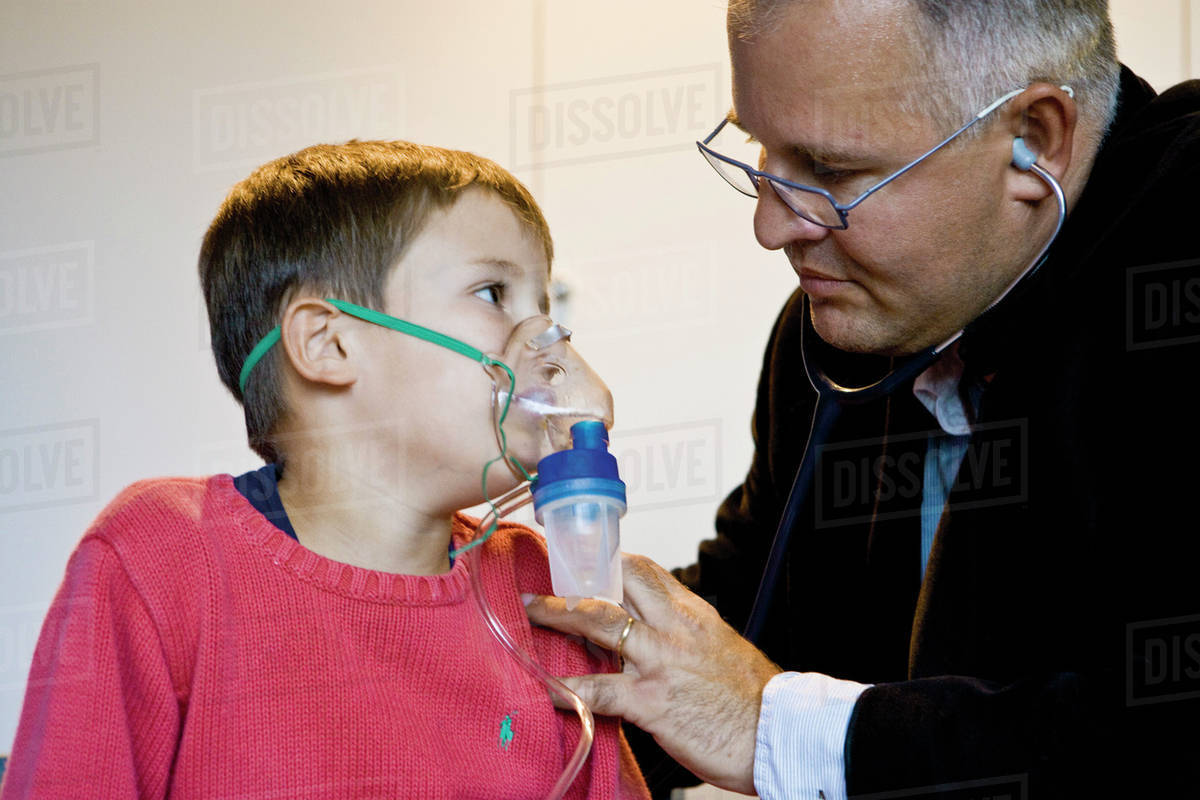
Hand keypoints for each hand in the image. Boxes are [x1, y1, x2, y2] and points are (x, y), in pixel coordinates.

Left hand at [524, 552, 781, 793]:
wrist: (781, 734)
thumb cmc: (754, 700)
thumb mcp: (722, 649)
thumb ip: (687, 636)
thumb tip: (658, 634)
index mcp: (692, 614)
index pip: (644, 571)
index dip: (607, 562)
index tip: (580, 560)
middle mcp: (674, 628)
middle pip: (616, 583)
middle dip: (575, 578)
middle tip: (543, 579)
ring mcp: (661, 662)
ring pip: (598, 622)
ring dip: (557, 614)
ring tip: (528, 610)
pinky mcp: (652, 702)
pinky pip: (598, 690)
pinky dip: (567, 689)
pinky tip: (545, 689)